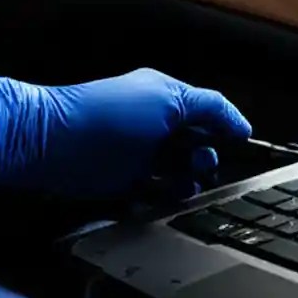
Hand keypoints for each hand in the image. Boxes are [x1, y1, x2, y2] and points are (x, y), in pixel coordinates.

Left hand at [0, 69, 251, 196]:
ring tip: (179, 186)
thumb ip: (211, 107)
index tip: (240, 146)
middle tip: (198, 166)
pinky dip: (162, 199)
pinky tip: (159, 197)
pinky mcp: (126, 184)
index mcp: (169, 100)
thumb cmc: (110, 114)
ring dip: (187, 183)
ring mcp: (141, 157)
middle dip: (205, 160)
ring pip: (181, 176)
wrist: (54, 142)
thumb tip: (243, 125)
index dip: (227, 131)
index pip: (211, 115)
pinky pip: (156, 196)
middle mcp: (157, 128)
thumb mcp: (169, 98)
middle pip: (199, 149)